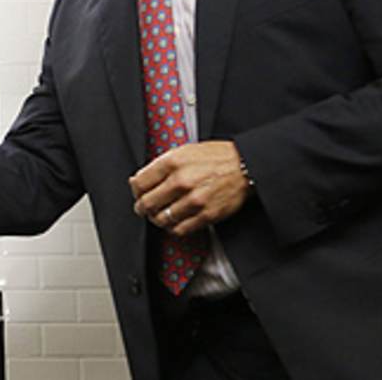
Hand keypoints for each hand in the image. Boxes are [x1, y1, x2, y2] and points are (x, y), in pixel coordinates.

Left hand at [129, 140, 250, 236]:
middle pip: (147, 203)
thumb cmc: (216, 157)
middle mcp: (181, 181)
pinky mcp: (206, 215)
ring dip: (157, 219)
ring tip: (159, 215)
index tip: (138, 193)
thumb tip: (140, 179)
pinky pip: (180, 229)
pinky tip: (174, 222)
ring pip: (161, 219)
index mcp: (173, 162)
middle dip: (142, 208)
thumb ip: (162, 165)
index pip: (139, 183)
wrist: (245, 166)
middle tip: (143, 208)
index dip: (135, 190)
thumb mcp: (184, 151)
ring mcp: (194, 200)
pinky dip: (173, 228)